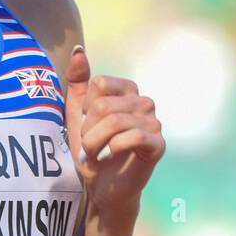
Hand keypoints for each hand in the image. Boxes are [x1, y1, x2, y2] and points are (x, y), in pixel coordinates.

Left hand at [63, 45, 165, 212]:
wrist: (102, 184)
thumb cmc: (92, 148)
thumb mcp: (77, 114)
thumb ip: (77, 82)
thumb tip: (78, 50)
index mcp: (127, 91)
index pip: (99, 84)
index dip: (85, 108)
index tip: (87, 124)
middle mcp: (144, 102)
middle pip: (104, 105)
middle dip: (88, 129)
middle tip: (90, 144)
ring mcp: (154, 123)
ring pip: (114, 122)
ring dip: (95, 142)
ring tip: (96, 153)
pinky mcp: (158, 145)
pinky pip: (133, 137)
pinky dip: (113, 149)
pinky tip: (110, 156)